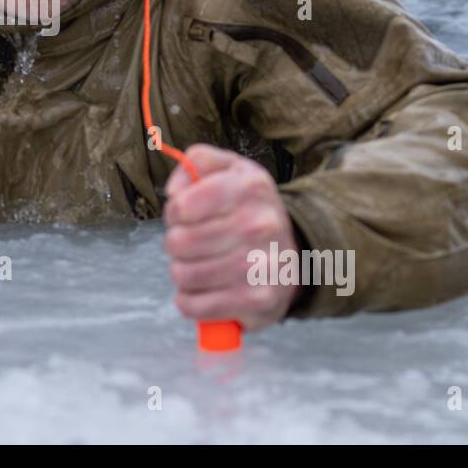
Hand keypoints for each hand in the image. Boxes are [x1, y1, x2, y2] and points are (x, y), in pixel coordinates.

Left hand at [163, 144, 300, 332]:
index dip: (175, 212)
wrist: (292, 253)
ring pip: (184, 275)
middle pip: (179, 242)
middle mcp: (260, 224)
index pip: (182, 206)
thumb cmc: (248, 209)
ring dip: (182, 272)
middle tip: (193, 243)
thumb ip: (198, 162)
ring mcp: (262, 266)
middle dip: (177, 243)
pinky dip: (190, 301)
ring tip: (200, 265)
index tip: (186, 215)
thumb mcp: (229, 169)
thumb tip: (175, 191)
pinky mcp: (258, 301)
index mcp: (250, 187)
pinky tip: (203, 290)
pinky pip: (195, 306)